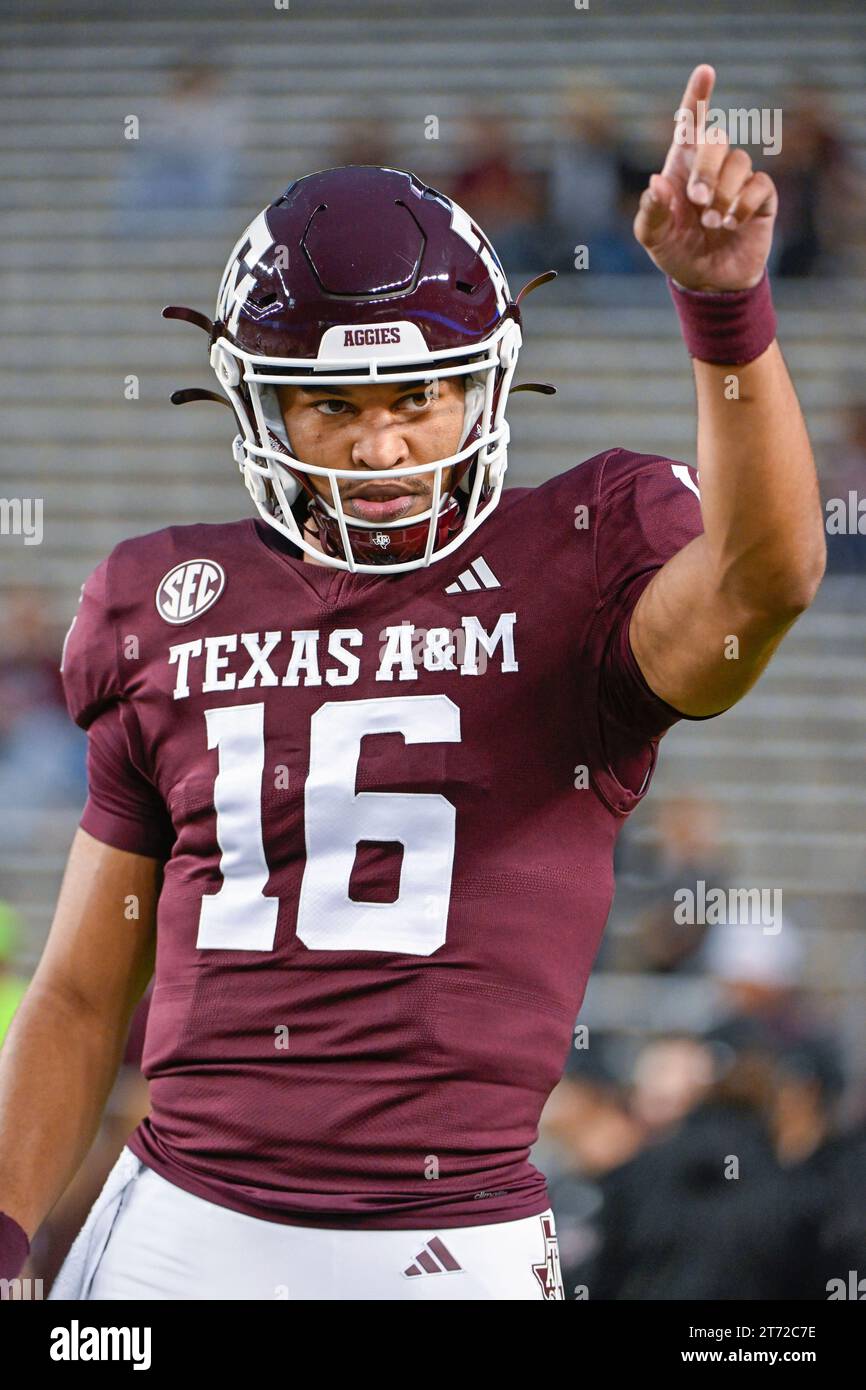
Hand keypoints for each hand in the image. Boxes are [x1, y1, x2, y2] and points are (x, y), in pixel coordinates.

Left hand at [633, 64, 777, 291]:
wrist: (707, 281)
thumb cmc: (676, 253)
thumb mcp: (653, 237)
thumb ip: (650, 210)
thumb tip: (655, 181)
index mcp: (682, 166)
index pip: (689, 123)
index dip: (697, 96)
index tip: (705, 71)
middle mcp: (711, 167)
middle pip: (716, 139)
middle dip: (707, 168)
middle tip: (699, 202)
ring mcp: (737, 180)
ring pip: (739, 161)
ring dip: (724, 193)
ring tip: (714, 223)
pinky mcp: (760, 198)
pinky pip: (759, 185)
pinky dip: (743, 204)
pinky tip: (733, 224)